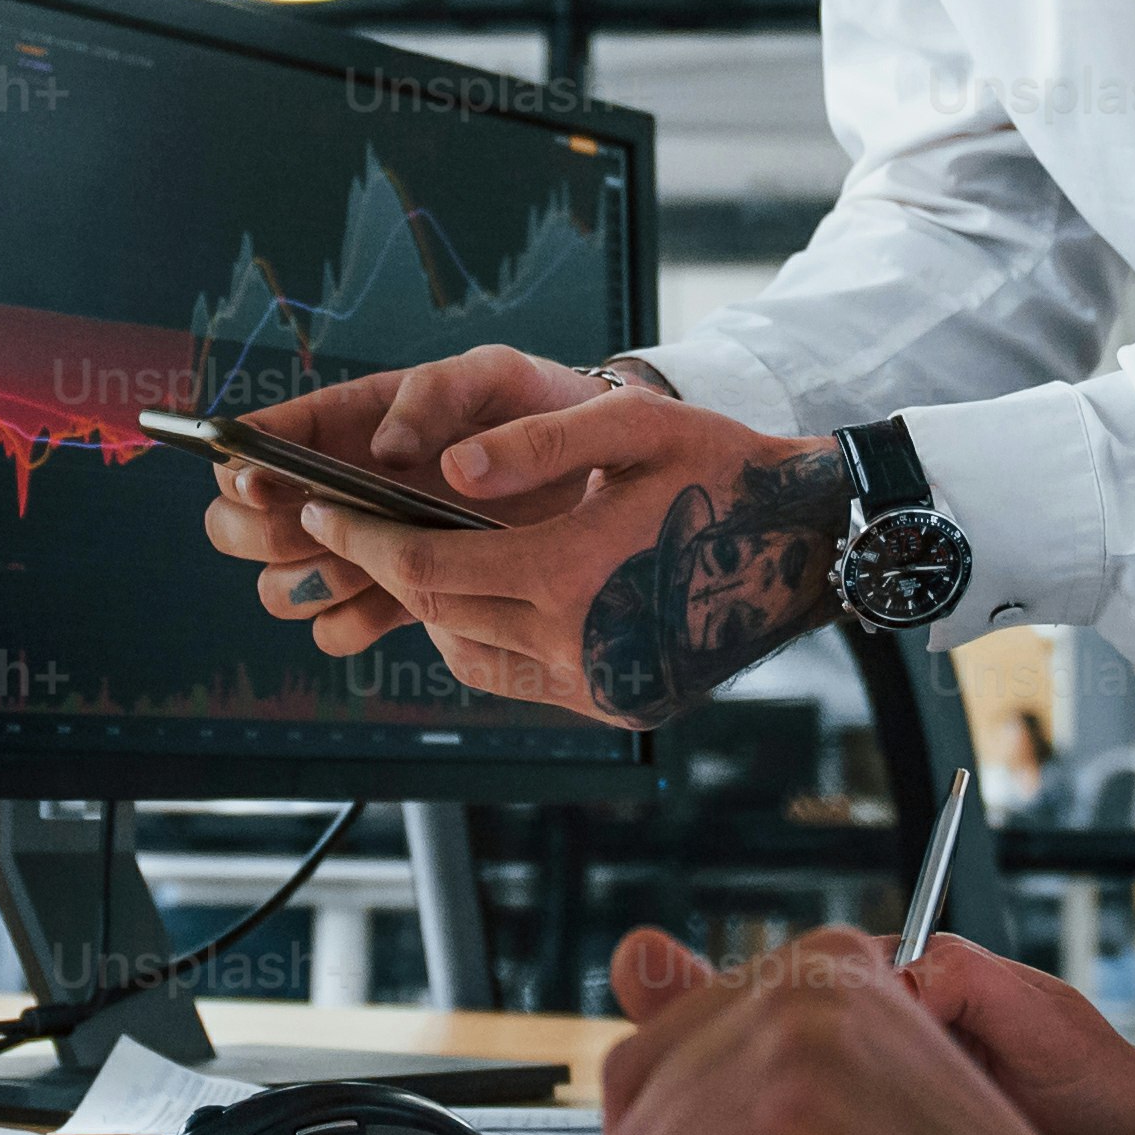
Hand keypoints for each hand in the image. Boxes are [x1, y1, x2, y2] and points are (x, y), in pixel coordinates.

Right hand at [195, 348, 617, 656]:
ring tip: (363, 565)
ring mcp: (362, 543)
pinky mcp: (395, 594)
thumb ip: (439, 393)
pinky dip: (348, 623)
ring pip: (278, 585)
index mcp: (347, 420)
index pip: (258, 440)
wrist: (596, 469)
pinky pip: (335, 629)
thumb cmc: (539, 404)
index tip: (265, 480)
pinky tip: (392, 601)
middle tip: (314, 526)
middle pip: (238, 522)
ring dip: (303, 582)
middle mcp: (338, 485)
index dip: (242, 463)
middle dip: (258, 532)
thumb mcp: (496, 374)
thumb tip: (385, 451)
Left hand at [285, 391, 846, 724]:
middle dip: (384, 566)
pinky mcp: (616, 708)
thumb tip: (448, 467)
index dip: (364, 537)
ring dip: (434, 606)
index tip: (320, 508)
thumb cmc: (726, 469)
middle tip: (345, 524)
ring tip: (418, 552)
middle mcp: (580, 646)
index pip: (428, 566)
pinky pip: (516, 678)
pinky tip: (489, 593)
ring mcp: (599, 687)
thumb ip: (536, 443)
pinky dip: (485, 637)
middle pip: (440, 611)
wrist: (814, 545)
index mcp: (574, 574)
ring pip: (470, 652)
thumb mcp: (637, 426)